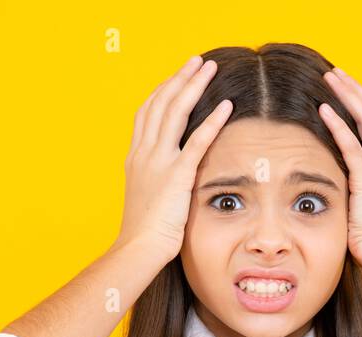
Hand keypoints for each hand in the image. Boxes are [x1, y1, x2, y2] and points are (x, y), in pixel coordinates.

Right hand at [114, 54, 233, 263]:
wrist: (137, 249)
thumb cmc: (143, 233)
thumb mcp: (145, 197)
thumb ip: (155, 180)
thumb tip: (166, 178)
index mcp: (135, 157)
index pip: (146, 113)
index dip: (162, 91)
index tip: (177, 77)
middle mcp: (143, 153)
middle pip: (160, 103)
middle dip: (179, 78)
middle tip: (196, 61)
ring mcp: (158, 162)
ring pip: (175, 112)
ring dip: (193, 86)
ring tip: (209, 68)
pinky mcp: (176, 176)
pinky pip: (196, 141)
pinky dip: (212, 121)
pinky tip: (226, 106)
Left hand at [318, 67, 361, 268]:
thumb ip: (351, 192)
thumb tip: (331, 188)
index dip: (361, 105)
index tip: (344, 91)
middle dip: (355, 89)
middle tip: (336, 73)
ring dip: (348, 95)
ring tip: (330, 78)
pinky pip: (351, 143)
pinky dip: (337, 123)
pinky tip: (323, 108)